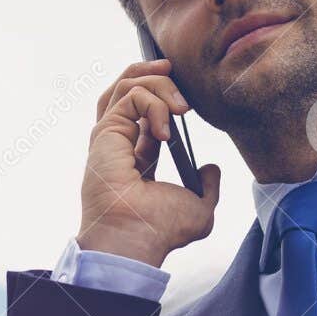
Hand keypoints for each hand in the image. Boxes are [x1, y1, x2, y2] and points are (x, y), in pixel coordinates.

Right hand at [77, 58, 220, 267]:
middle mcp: (118, 143)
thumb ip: (208, 187)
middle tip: (184, 97)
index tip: (186, 102)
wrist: (137, 238)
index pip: (142, 113)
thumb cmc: (160, 230)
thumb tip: (211, 169)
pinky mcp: (105, 132)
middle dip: (156, 77)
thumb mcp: (199, 209)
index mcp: (135, 158)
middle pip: (127, 88)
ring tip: (181, 108)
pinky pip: (130, 96)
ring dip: (158, 85)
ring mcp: (109, 136)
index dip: (163, 96)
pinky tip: (166, 131)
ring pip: (126, 84)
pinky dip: (154, 103)